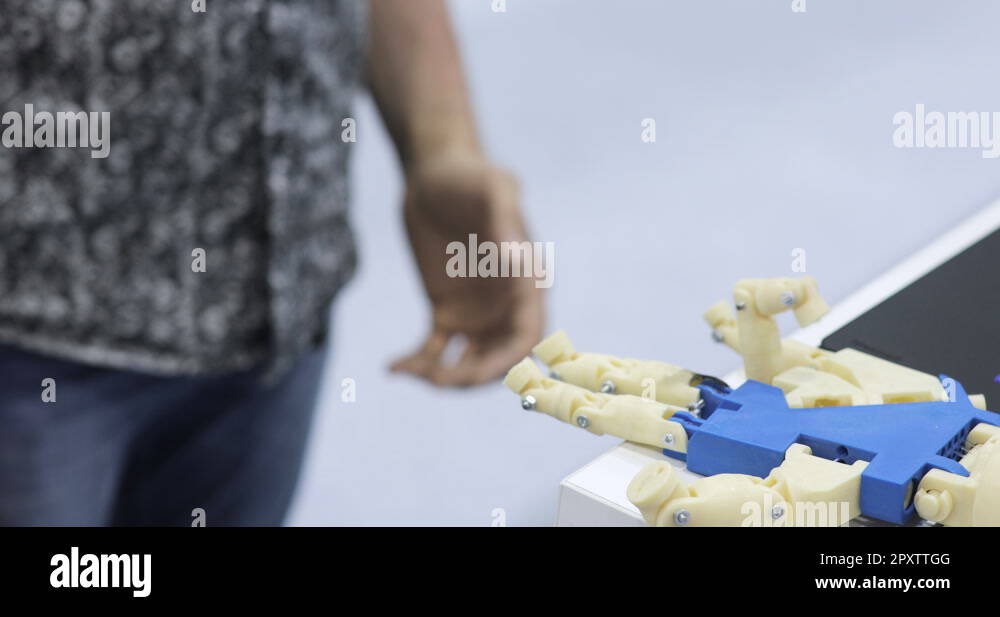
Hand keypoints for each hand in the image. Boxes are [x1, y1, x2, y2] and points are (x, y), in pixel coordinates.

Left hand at [390, 152, 544, 386]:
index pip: (527, 335)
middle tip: (436, 380)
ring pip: (468, 363)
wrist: (433, 174)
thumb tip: (519, 261)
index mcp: (526, 282)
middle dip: (472, 377)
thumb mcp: (493, 188)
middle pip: (498, 359)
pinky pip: (435, 350)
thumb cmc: (470, 176)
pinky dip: (417, 364)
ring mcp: (476, 313)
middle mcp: (505, 305)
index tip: (477, 373)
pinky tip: (393, 366)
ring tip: (412, 371)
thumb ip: (506, 222)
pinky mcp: (446, 312)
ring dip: (446, 377)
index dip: (508, 361)